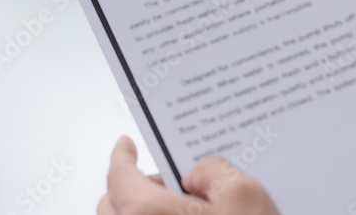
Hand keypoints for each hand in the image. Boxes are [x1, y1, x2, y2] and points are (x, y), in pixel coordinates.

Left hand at [98, 136, 278, 214]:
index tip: (125, 147)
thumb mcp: (244, 196)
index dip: (122, 156)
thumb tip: (195, 175)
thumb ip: (212, 170)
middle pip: (111, 207)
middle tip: (159, 182)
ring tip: (175, 214)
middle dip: (130, 189)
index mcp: (147, 214)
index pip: (118, 176)